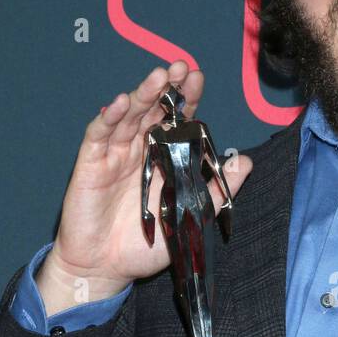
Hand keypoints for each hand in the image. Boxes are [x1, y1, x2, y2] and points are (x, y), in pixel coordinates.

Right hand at [37, 60, 252, 313]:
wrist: (106, 269)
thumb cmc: (147, 246)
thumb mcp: (191, 216)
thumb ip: (217, 189)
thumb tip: (246, 161)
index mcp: (164, 158)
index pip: (178, 121)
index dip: (187, 99)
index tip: (198, 78)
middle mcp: (140, 150)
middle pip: (154, 111)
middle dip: (166, 88)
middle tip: (181, 67)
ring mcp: (114, 153)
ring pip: (129, 116)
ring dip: (143, 94)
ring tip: (158, 76)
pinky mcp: (91, 163)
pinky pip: (99, 134)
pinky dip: (110, 117)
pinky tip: (122, 102)